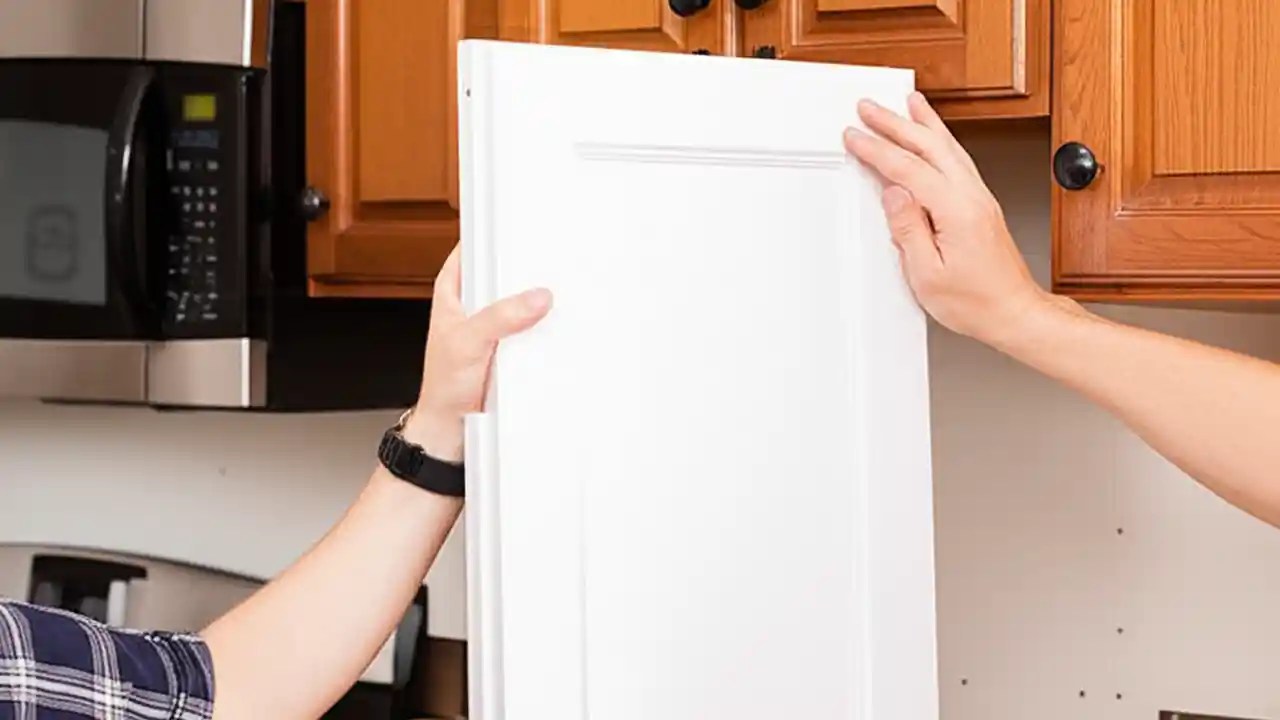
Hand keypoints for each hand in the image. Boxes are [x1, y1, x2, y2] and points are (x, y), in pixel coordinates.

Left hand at [404, 244, 551, 461]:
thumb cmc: (444, 387)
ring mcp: (493, 326)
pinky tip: (559, 322)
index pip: (472, 248)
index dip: (494, 235)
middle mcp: (473, 304)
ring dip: (538, 298)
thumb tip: (536, 297)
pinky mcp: (510, 347)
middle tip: (551, 256)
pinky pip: (531, 328)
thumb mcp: (467, 343)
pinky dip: (543, 325)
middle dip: (526, 267)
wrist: (453, 429)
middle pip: (503, 273)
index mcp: (452, 291)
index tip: (521, 224)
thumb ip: (500, 317)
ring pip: (520, 301)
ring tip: (561, 286)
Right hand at [842, 92, 1052, 347]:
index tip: (855, 136)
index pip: (907, 169)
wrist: (1015, 312)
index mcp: (956, 211)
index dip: (877, 150)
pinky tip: (936, 138)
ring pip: (948, 147)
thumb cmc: (976, 302)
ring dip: (924, 122)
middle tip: (871, 107)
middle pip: (929, 146)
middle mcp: (972, 197)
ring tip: (908, 103)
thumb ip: (908, 230)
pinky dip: (942, 140)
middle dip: (895, 123)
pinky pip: (959, 159)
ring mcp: (980, 198)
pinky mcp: (983, 205)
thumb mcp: (928, 274)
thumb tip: (893, 195)